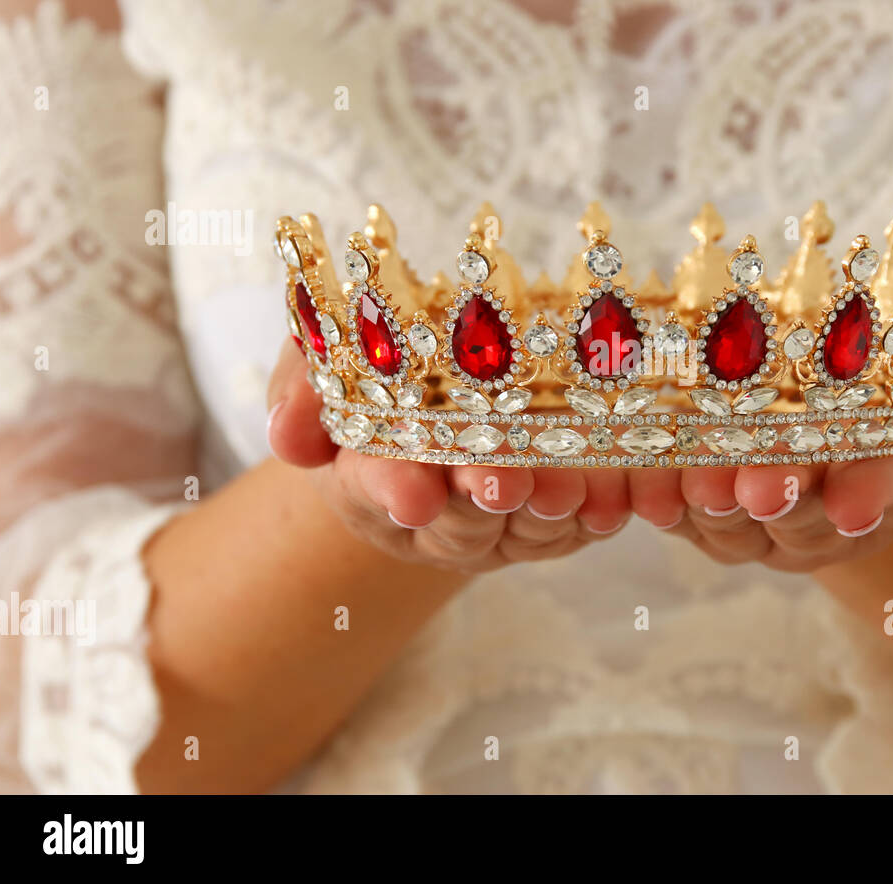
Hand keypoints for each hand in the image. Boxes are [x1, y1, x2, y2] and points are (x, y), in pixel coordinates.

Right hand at [265, 342, 630, 571]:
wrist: (441, 390)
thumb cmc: (375, 366)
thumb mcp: (324, 358)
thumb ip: (305, 383)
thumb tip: (288, 430)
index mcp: (365, 474)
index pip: (371, 486)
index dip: (391, 489)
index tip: (412, 495)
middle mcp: (431, 512)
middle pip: (454, 517)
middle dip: (479, 498)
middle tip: (501, 482)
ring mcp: (490, 525)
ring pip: (516, 530)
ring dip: (540, 511)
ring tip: (561, 487)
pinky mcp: (547, 526)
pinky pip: (569, 534)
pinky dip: (587, 519)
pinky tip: (604, 501)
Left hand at [623, 336, 892, 571]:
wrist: (833, 389)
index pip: (890, 487)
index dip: (873, 494)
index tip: (855, 506)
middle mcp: (830, 515)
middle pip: (805, 515)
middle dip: (784, 501)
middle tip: (759, 490)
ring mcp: (768, 523)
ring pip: (739, 529)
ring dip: (715, 509)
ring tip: (696, 485)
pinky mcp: (710, 520)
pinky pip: (685, 522)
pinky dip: (665, 504)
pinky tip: (649, 492)